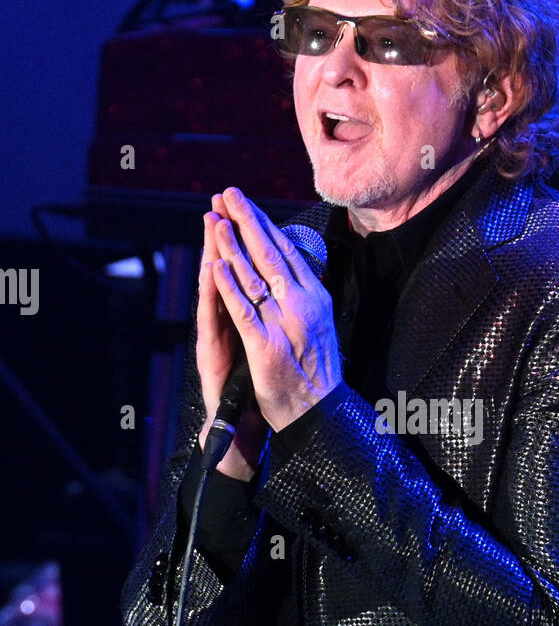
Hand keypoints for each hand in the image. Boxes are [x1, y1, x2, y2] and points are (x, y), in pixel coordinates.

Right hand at [196, 205, 268, 479]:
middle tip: (221, 201)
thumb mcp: (266, 343)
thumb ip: (265, 315)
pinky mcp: (213, 353)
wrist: (242, 425)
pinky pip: (215, 318)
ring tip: (213, 222)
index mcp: (244, 315)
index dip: (243, 239)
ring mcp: (218, 335)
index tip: (243, 206)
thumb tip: (279, 288)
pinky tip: (212, 272)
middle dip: (226, 233)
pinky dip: (214, 295)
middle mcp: (227, 320)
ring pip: (216, 287)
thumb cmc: (257, 383)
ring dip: (215, 253)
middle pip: (227, 270)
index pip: (245, 270)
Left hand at [207, 186, 341, 433]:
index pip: (288, 251)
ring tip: (216, 220)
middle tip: (229, 193)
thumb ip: (305, 297)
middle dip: (248, 221)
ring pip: (255, 278)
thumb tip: (295, 268)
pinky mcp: (266, 347)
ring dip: (233, 246)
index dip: (265, 223)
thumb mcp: (319, 325)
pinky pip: (244, 312)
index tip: (247, 202)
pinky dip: (229, 288)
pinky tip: (216, 268)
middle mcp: (303, 306)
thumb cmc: (317, 372)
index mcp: (315, 298)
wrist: (321, 415)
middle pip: (271, 255)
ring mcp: (285, 325)